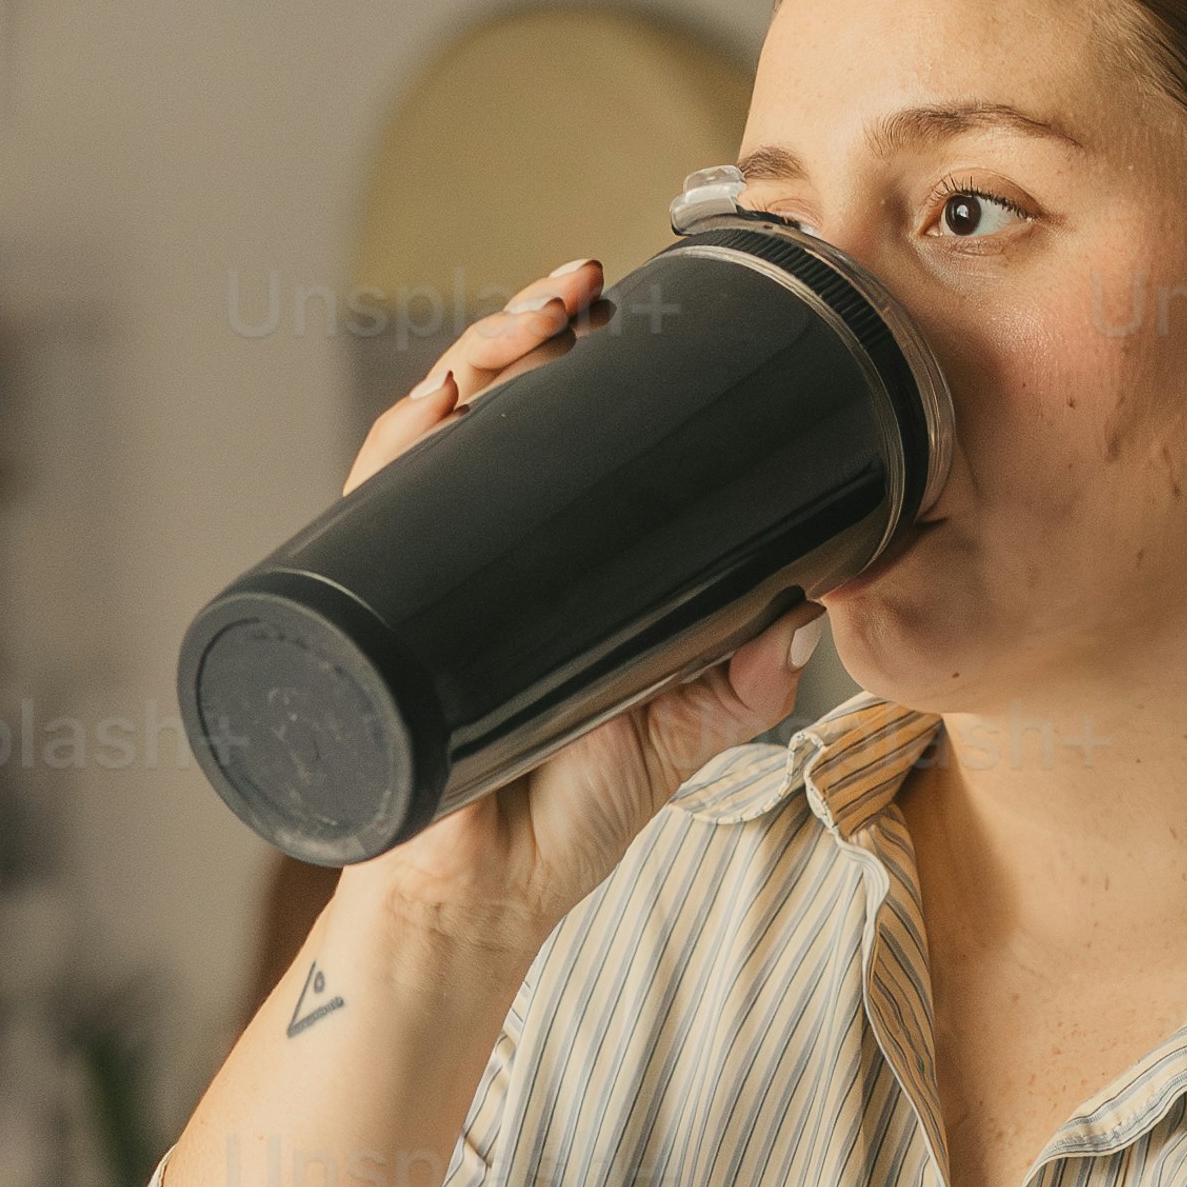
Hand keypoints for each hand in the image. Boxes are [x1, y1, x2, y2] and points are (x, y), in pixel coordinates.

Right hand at [335, 260, 803, 973]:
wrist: (488, 895)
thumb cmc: (568, 814)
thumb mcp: (684, 733)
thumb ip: (747, 680)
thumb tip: (812, 610)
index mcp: (549, 562)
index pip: (558, 435)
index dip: (583, 364)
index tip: (628, 315)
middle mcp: (478, 549)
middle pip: (492, 405)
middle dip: (530, 328)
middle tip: (584, 290)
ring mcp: (422, 569)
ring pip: (435, 428)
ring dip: (478, 353)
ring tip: (536, 316)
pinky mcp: (374, 603)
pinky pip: (375, 499)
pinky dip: (402, 438)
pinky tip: (443, 395)